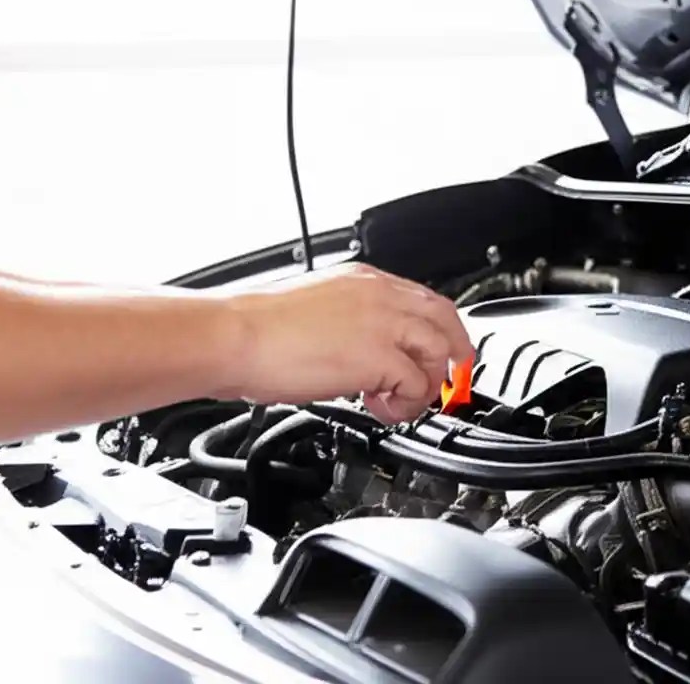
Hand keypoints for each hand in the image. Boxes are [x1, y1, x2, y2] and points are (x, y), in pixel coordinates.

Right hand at [217, 262, 473, 422]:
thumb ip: (347, 322)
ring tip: (398, 403)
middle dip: (455, 353)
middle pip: (445, 319)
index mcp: (363, 281)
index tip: (436, 352)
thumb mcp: (314, 309)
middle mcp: (379, 296)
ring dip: (425, 385)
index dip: (437, 330)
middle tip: (449, 381)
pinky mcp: (378, 357)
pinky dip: (406, 404)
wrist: (234, 336)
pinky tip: (380, 408)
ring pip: (438, 352)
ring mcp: (382, 324)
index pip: (422, 299)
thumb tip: (356, 348)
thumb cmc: (255, 328)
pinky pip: (417, 385)